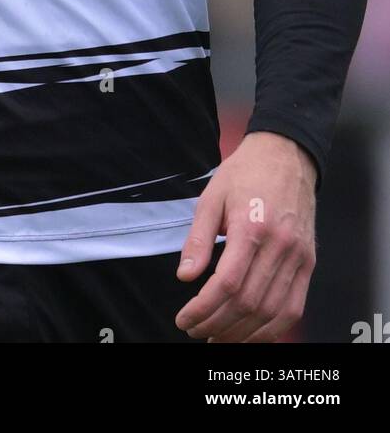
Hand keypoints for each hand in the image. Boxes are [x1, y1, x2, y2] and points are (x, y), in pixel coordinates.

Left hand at [173, 131, 317, 342]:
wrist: (286, 155)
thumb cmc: (245, 173)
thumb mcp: (211, 197)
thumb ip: (198, 238)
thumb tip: (185, 276)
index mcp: (252, 227)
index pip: (227, 283)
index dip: (203, 308)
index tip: (184, 318)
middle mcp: (280, 245)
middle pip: (248, 303)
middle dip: (217, 324)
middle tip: (195, 330)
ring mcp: (298, 257)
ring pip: (272, 312)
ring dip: (242, 333)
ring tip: (217, 337)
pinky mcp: (308, 263)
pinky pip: (293, 308)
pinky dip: (272, 329)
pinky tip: (250, 334)